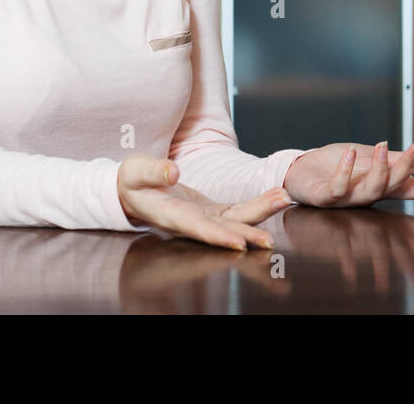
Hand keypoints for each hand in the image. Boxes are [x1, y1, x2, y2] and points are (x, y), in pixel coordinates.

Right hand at [116, 153, 290, 250]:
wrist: (131, 189)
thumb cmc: (130, 180)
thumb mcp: (135, 171)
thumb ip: (153, 171)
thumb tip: (173, 171)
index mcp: (171, 215)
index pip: (197, 228)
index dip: (218, 236)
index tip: (238, 243)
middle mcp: (191, 221)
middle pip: (223, 231)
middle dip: (248, 236)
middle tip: (271, 243)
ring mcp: (203, 217)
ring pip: (236, 219)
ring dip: (261, 212)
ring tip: (283, 200)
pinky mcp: (210, 210)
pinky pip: (237, 209)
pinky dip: (257, 203)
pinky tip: (276, 195)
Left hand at [283, 141, 413, 206]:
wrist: (299, 170)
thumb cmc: (335, 165)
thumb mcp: (372, 158)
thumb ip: (400, 162)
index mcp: (380, 186)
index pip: (411, 188)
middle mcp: (367, 195)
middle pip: (394, 187)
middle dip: (408, 169)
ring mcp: (347, 197)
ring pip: (371, 191)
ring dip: (380, 169)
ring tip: (383, 146)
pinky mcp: (324, 197)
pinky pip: (337, 188)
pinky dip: (346, 171)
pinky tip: (351, 154)